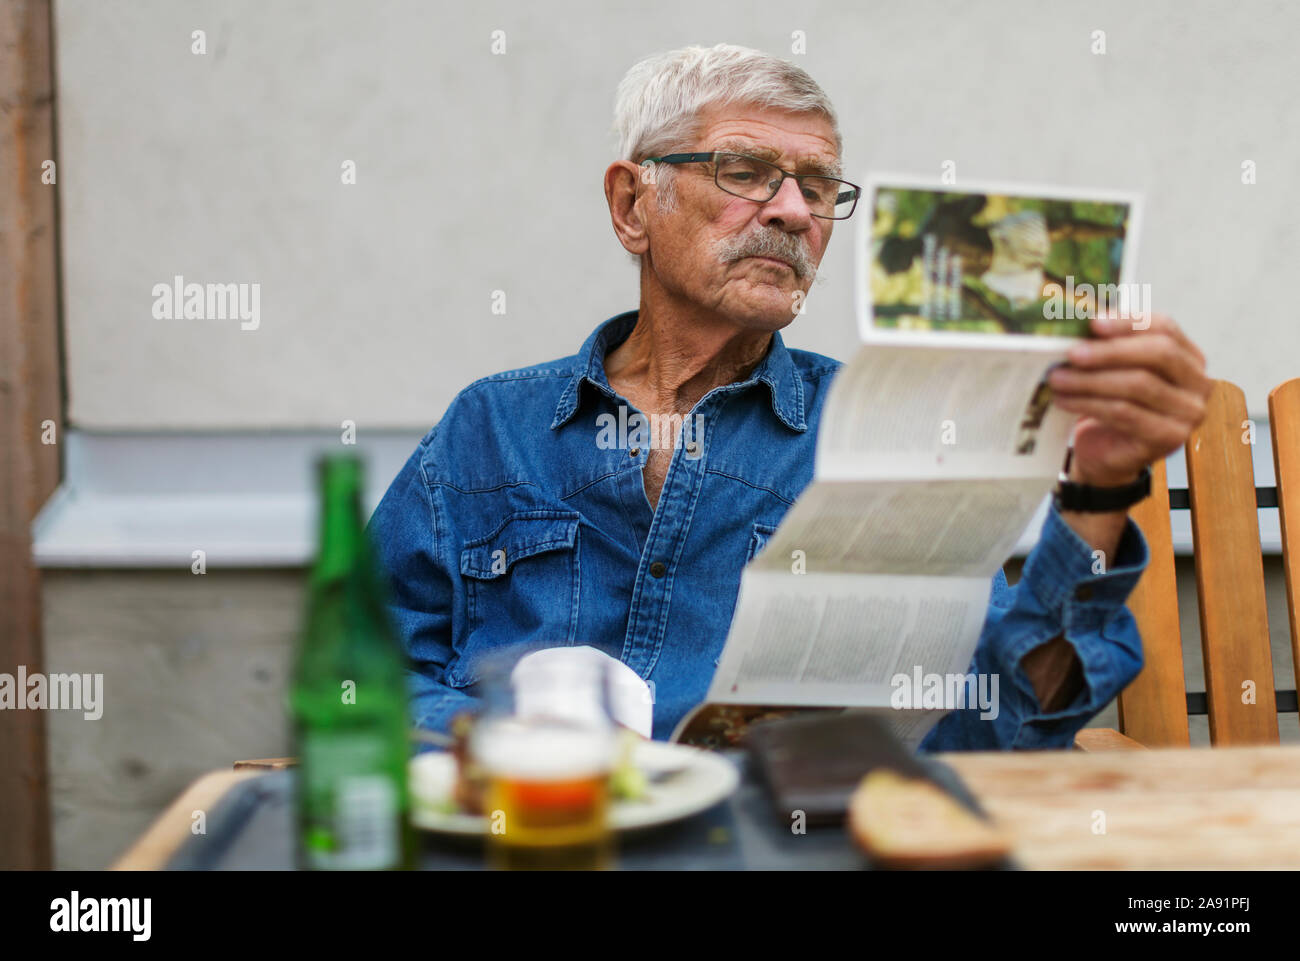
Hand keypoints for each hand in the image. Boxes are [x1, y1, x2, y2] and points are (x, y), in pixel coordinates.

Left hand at [1047, 312, 1210, 486]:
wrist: (1108, 453)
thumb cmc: (1112, 404)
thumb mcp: (1113, 370)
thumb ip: (1108, 344)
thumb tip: (1080, 321)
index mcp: (1189, 357)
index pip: (1165, 329)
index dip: (1129, 322)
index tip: (1093, 323)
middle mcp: (1199, 384)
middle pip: (1159, 354)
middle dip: (1110, 352)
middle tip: (1071, 353)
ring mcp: (1189, 413)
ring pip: (1138, 385)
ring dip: (1091, 380)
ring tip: (1057, 378)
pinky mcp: (1170, 437)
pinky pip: (1125, 413)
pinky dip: (1089, 404)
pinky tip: (1064, 400)